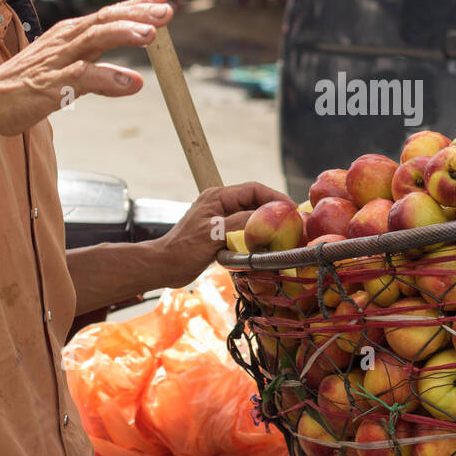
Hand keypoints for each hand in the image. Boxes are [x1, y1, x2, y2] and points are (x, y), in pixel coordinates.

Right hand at [0, 0, 173, 139]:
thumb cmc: (29, 82)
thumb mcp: (71, 71)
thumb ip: (100, 69)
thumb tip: (137, 80)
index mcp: (72, 34)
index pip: (109, 13)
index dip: (137, 3)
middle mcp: (66, 40)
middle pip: (106, 19)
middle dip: (138, 12)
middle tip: (167, 9)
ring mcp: (58, 60)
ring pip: (95, 39)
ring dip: (124, 34)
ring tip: (152, 35)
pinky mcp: (51, 84)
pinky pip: (82, 77)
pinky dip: (108, 78)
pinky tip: (132, 83)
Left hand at [154, 181, 292, 288]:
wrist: (163, 266)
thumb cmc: (183, 249)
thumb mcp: (214, 234)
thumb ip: (241, 222)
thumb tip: (267, 217)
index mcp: (217, 197)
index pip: (253, 189)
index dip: (274, 197)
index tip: (291, 209)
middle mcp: (220, 204)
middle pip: (254, 202)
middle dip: (273, 211)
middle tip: (291, 223)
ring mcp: (220, 219)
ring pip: (251, 217)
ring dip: (266, 225)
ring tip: (283, 235)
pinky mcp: (220, 234)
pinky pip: (244, 231)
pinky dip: (256, 237)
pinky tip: (265, 246)